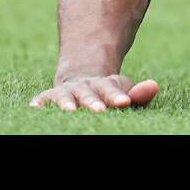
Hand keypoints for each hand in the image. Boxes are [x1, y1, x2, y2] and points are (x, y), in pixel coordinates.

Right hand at [29, 74, 158, 112]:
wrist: (82, 79)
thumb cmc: (108, 93)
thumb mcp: (124, 92)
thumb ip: (138, 94)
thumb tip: (154, 86)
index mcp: (105, 86)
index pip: (112, 91)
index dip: (117, 96)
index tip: (124, 102)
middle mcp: (85, 87)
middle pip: (88, 94)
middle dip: (93, 102)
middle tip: (99, 110)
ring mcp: (67, 92)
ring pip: (66, 97)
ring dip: (67, 103)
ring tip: (70, 110)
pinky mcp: (50, 97)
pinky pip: (44, 99)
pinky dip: (40, 102)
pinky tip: (35, 107)